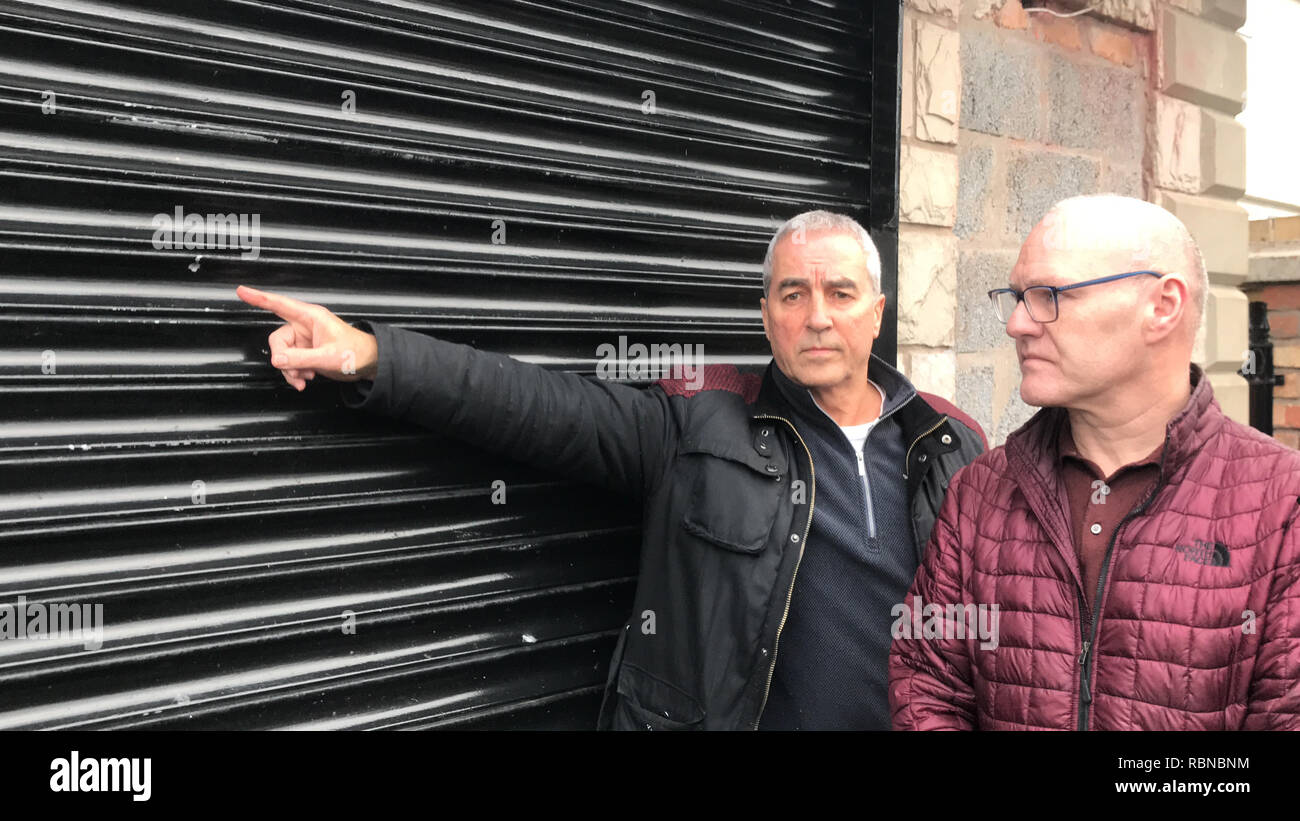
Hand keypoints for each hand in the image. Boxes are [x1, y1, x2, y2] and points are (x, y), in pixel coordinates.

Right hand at [235, 285, 378, 390]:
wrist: (369, 363)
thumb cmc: (356, 352)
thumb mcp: (328, 357)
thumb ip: (301, 359)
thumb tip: (278, 360)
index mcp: (311, 317)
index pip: (279, 304)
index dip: (259, 297)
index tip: (241, 291)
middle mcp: (305, 326)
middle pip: (278, 340)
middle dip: (283, 359)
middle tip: (295, 373)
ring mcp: (305, 339)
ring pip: (283, 354)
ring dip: (290, 370)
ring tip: (305, 379)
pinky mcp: (306, 352)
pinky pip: (290, 362)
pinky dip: (294, 373)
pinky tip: (306, 379)